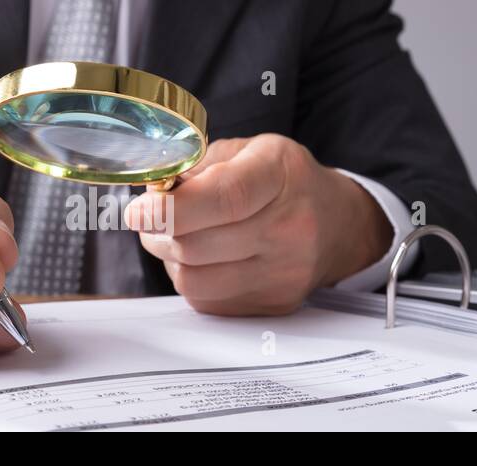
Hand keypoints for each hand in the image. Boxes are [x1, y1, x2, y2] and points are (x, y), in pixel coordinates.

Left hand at [124, 134, 390, 314]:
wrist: (337, 224)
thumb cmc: (285, 181)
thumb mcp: (250, 150)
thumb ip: (199, 166)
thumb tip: (152, 194)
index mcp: (280, 174)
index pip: (224, 198)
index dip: (171, 208)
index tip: (138, 211)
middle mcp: (289, 228)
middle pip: (196, 245)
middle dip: (157, 231)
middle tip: (150, 218)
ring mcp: (284, 273)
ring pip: (194, 280)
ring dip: (170, 259)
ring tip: (177, 236)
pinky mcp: (273, 304)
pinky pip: (206, 300)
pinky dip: (191, 279)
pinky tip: (204, 258)